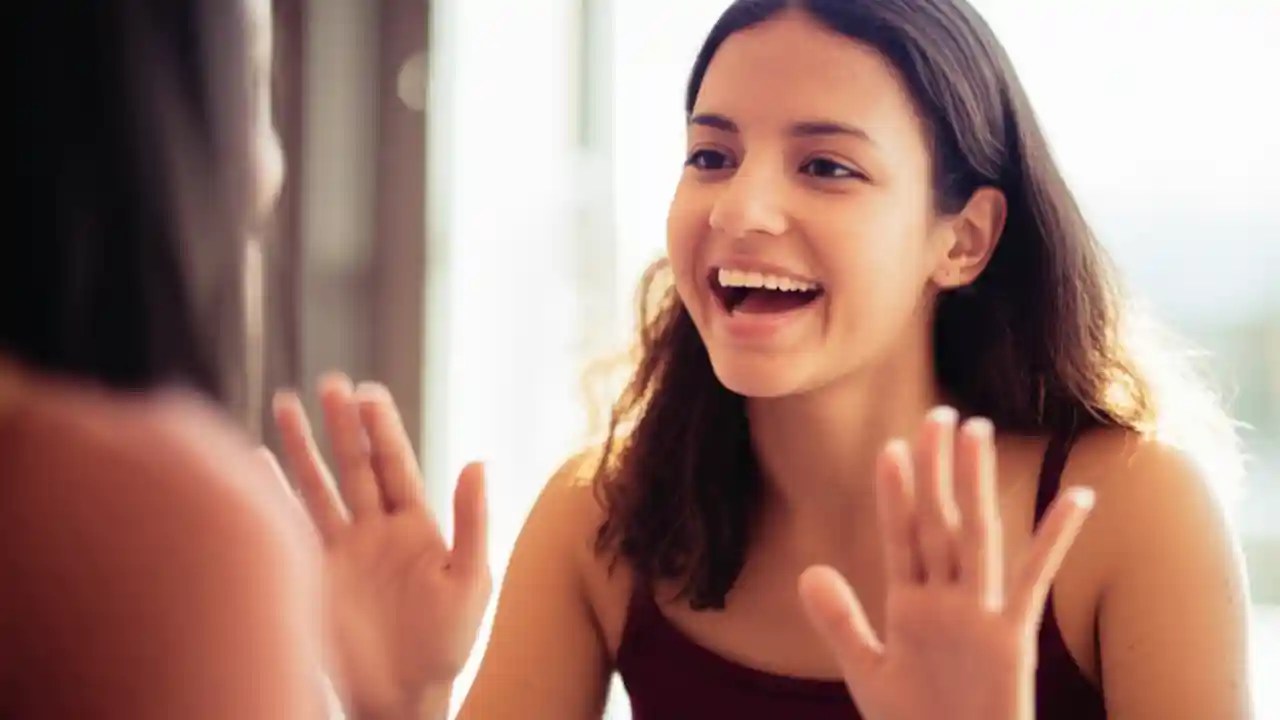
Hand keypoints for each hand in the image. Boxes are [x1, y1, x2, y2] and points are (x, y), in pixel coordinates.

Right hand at [269, 374, 490, 718]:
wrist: (402, 695)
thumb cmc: (446, 641)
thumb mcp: (471, 580)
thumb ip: (473, 521)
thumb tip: (478, 462)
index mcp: (416, 525)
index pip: (395, 464)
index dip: (382, 428)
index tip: (368, 392)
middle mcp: (375, 529)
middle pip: (354, 465)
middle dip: (341, 424)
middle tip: (329, 382)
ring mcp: (342, 549)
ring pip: (319, 486)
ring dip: (302, 447)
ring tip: (286, 403)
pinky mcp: (314, 574)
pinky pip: (291, 525)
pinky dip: (272, 494)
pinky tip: (256, 461)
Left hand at [798, 408, 1093, 719]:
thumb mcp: (868, 671)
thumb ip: (841, 622)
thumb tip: (808, 571)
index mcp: (912, 607)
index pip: (901, 537)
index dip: (895, 494)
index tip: (889, 447)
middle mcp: (947, 602)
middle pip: (940, 522)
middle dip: (936, 471)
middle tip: (938, 413)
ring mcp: (980, 616)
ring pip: (978, 537)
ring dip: (975, 484)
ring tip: (976, 431)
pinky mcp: (1010, 641)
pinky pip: (1033, 583)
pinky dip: (1054, 540)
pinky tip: (1076, 499)